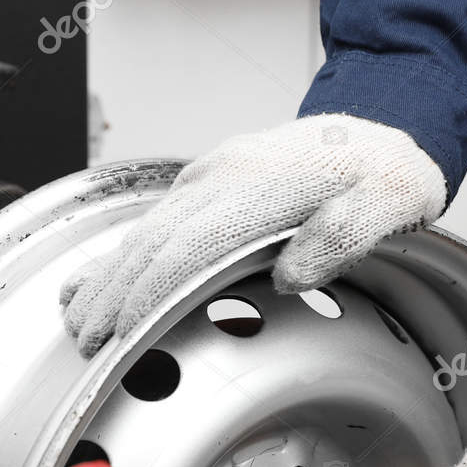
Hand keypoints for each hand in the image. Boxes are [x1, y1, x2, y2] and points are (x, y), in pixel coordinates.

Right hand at [60, 114, 447, 356]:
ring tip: (79, 319)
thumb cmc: (385, 170)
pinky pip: (158, 220)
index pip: (190, 247)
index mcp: (264, 185)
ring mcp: (214, 174)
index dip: (151, 293)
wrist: (386, 125)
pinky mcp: (212, 179)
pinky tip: (97, 277)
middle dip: (114, 295)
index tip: (125, 331)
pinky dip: (124, 253)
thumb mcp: (387, 202)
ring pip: (147, 230)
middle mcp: (227, 175)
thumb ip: (342, 235)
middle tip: (89, 342)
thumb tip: (291, 274)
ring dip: (109, 277)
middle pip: (153, 241)